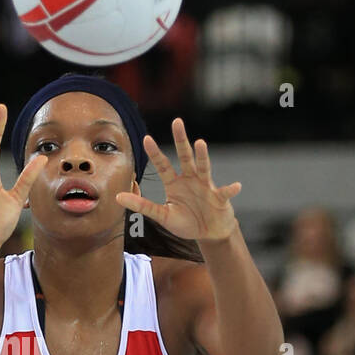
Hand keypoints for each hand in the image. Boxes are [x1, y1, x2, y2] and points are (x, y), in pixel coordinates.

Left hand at [116, 119, 240, 243]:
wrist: (209, 232)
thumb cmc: (186, 222)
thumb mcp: (163, 216)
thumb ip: (143, 206)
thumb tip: (118, 198)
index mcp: (175, 183)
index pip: (163, 165)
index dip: (155, 153)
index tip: (146, 138)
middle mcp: (190, 179)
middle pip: (185, 156)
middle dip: (181, 139)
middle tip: (176, 121)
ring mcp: (206, 186)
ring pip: (204, 167)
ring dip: (202, 156)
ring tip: (200, 143)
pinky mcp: (220, 198)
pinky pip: (225, 192)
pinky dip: (230, 190)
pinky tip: (236, 187)